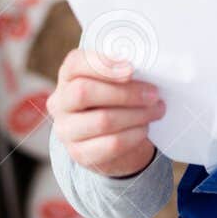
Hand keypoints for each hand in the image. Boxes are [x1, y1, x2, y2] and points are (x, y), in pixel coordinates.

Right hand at [46, 48, 164, 177]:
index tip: (131, 69)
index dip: (102, 64)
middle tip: (153, 94)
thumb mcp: (116, 82)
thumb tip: (145, 69)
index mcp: (67, 77)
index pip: (75, 63)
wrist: (118, 142)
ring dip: (136, 114)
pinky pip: (111, 144)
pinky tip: (144, 129)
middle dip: (125, 92)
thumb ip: (122, 72)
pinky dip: (134, 135)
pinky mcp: (80, 154)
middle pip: (84, 92)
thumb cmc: (117, 103)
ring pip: (102, 120)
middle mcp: (60, 103)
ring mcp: (66, 131)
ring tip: (156, 110)